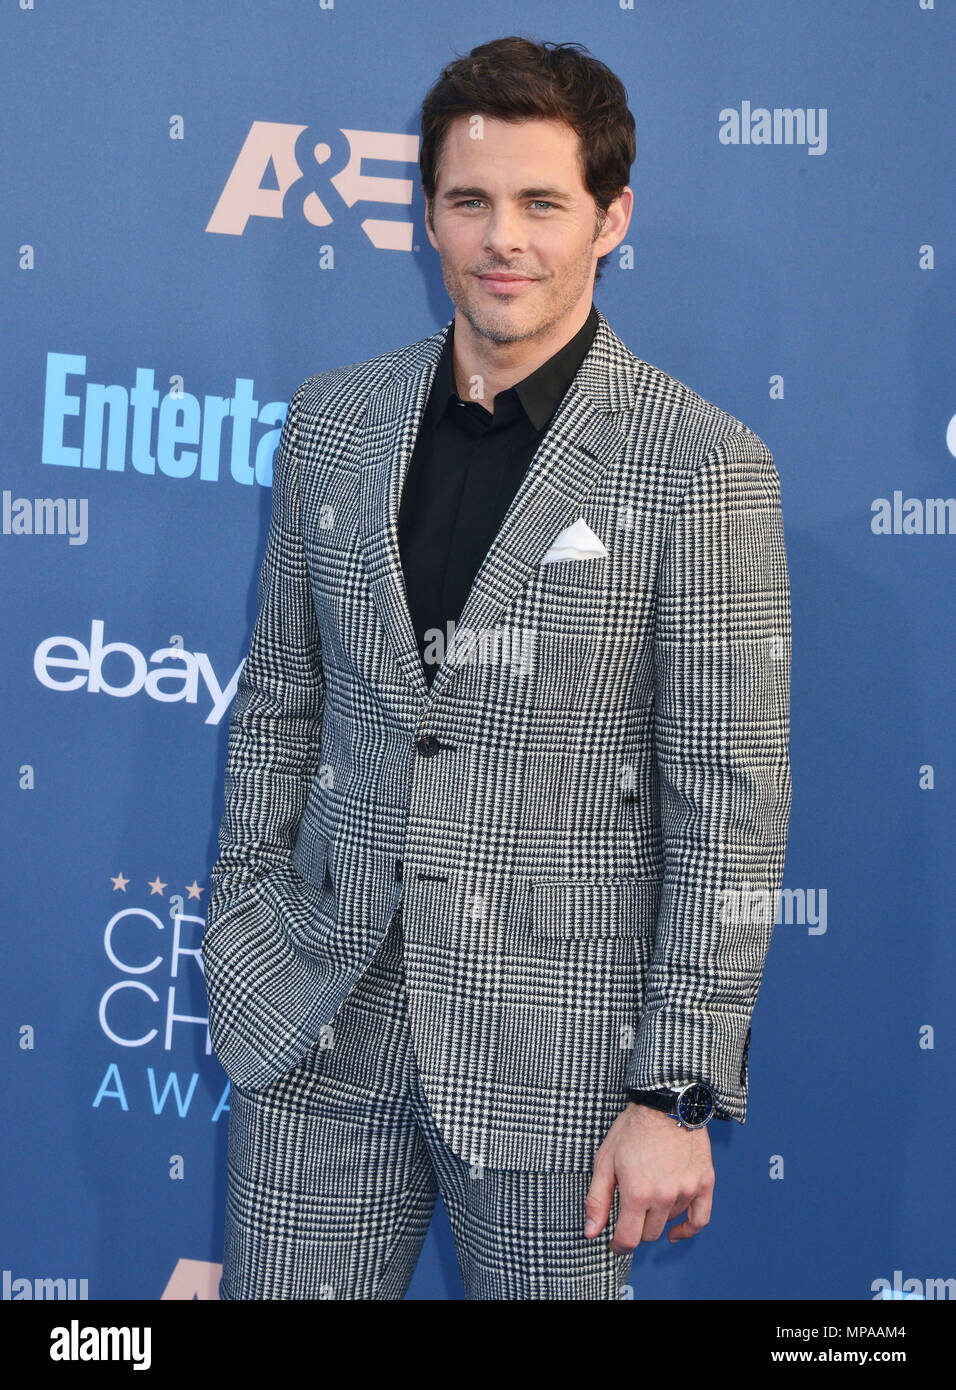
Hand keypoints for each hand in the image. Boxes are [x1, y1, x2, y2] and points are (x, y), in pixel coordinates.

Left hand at [585, 1102, 714, 1252]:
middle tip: (629, 1213)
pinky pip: (700, 1219)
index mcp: (637, 1192)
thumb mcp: (605, 1160)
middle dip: (635, 1228)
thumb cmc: (633, 1129)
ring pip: (668, 1222)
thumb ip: (597, 1200)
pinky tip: (675, 1231)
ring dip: (656, 1217)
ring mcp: (686, 1190)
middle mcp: (664, 1196)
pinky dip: (687, 1229)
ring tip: (648, 1195)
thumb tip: (591, 1232)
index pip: (628, 1239)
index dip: (618, 1245)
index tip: (614, 1242)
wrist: (666, 1102)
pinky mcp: (704, 1183)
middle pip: (648, 1234)